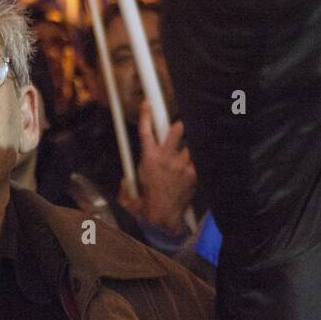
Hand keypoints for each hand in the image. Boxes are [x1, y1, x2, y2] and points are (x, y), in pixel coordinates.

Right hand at [121, 103, 196, 235]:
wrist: (163, 215)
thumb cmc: (146, 201)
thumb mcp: (131, 187)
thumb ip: (128, 179)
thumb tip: (125, 178)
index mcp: (148, 158)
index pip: (146, 131)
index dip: (146, 115)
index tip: (148, 103)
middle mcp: (166, 157)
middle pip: (176, 130)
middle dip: (177, 126)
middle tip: (177, 126)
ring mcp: (182, 164)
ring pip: (188, 146)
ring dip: (185, 149)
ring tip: (181, 157)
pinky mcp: (192, 172)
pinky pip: (194, 162)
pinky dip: (191, 165)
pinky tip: (187, 171)